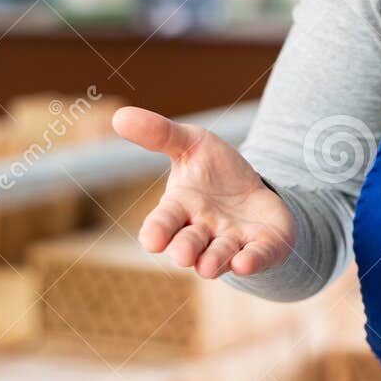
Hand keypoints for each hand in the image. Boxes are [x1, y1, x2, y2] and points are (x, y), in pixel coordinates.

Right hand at [110, 106, 295, 278]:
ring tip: (208, 265)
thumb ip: (160, 134)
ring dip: (214, 260)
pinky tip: (245, 263)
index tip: (151, 240)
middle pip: (188, 245)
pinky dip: (251, 261)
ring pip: (219, 257)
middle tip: (183, 253)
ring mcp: (232, 243)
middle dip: (185, 249)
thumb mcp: (191, 143)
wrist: (256, 190)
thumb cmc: (215, 172)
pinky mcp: (262, 248)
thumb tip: (119, 115)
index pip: (162, 223)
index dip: (156, 232)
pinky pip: (257, 258)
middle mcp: (203, 232)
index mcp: (180, 209)